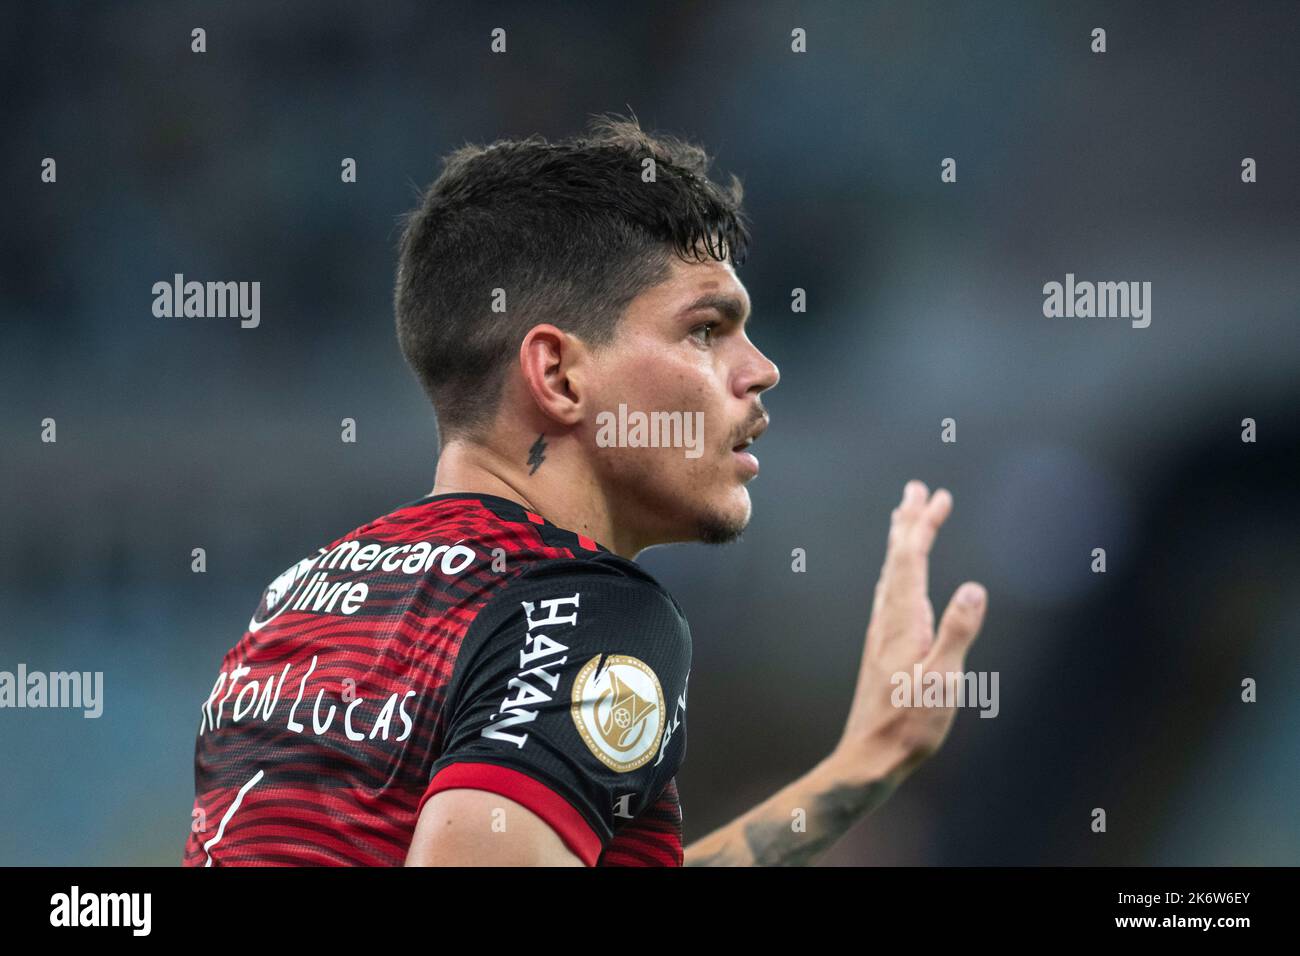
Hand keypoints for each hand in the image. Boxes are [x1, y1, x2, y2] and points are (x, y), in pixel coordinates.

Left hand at [831, 480, 987, 783]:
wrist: (870, 756)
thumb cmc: (909, 724)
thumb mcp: (943, 680)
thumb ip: (957, 634)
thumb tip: (972, 588)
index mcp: (903, 621)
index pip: (911, 559)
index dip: (923, 525)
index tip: (937, 496)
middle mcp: (888, 620)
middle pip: (897, 559)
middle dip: (909, 522)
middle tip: (917, 489)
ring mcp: (882, 633)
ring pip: (892, 575)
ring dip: (901, 543)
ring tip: (906, 520)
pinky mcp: (883, 648)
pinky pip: (891, 593)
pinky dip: (899, 571)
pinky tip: (899, 579)